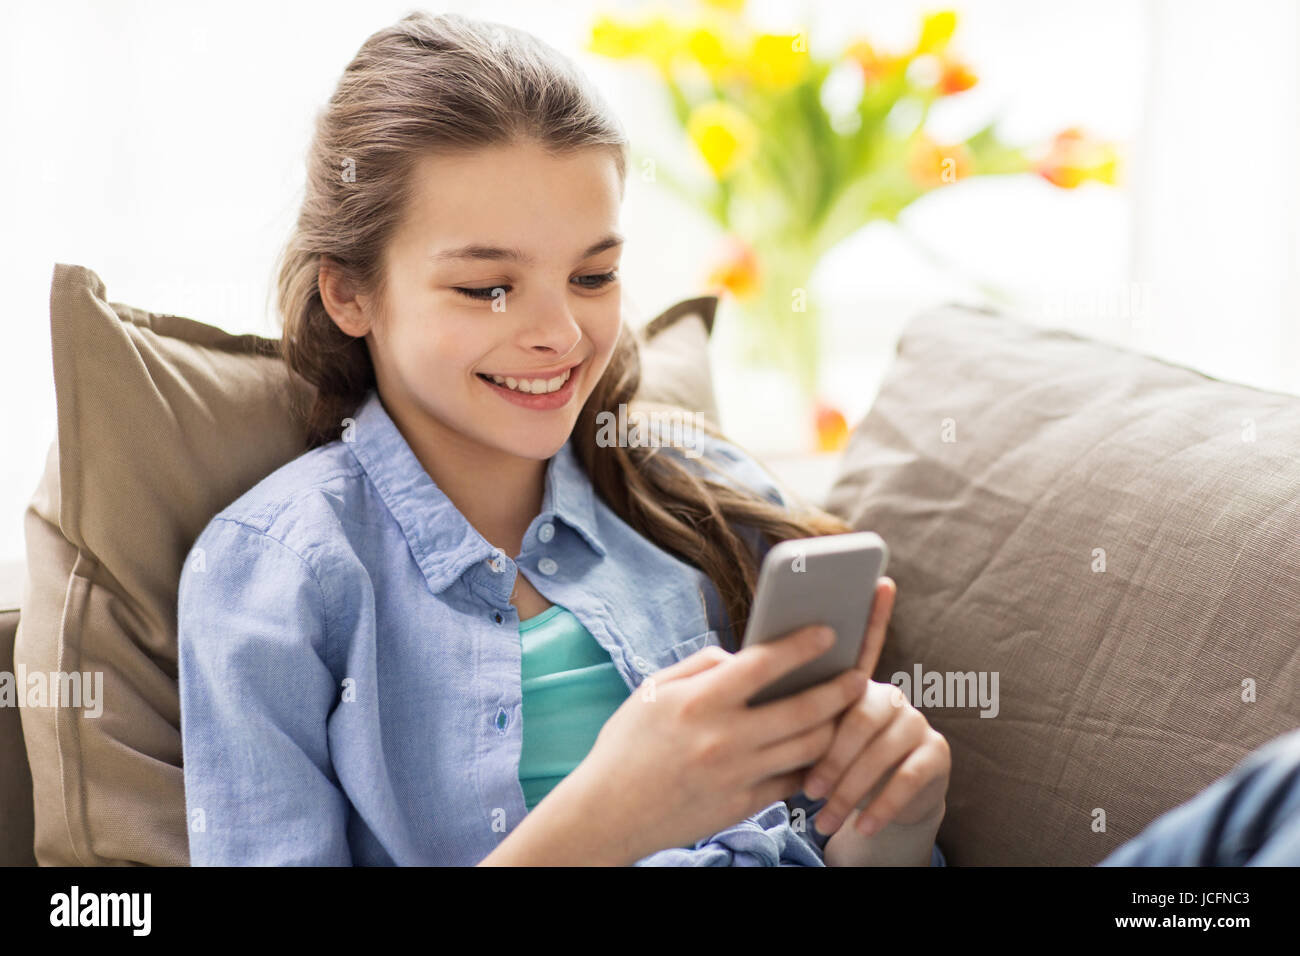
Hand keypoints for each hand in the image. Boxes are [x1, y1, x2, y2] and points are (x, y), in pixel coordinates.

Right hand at [559, 621, 867, 864]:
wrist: (607, 814)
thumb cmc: (628, 745)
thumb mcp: (653, 690)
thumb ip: (701, 666)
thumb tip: (742, 657)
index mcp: (699, 701)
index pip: (764, 664)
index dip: (801, 646)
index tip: (828, 633)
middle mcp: (723, 738)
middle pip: (803, 709)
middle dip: (840, 689)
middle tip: (859, 676)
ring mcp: (736, 775)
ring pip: (807, 748)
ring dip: (832, 727)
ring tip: (843, 713)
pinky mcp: (741, 806)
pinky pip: (791, 781)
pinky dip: (808, 765)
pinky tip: (816, 751)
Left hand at [799, 578, 950, 846]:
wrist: (875, 813)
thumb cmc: (828, 769)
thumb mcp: (808, 740)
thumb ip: (792, 709)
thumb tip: (752, 683)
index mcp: (854, 684)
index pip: (864, 643)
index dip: (875, 612)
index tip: (881, 581)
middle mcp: (890, 693)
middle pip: (861, 712)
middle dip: (831, 755)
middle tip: (808, 788)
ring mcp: (915, 721)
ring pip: (881, 750)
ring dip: (851, 789)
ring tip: (824, 817)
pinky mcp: (936, 753)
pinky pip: (908, 778)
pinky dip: (881, 806)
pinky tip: (863, 827)